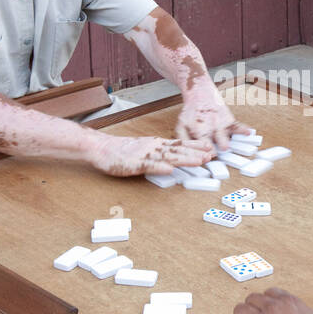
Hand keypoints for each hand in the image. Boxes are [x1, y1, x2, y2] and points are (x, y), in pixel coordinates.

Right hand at [88, 133, 213, 176]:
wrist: (100, 148)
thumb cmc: (121, 151)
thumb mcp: (144, 151)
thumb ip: (158, 155)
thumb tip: (173, 160)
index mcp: (156, 144)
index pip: (179, 144)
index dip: (195, 146)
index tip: (209, 148)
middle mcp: (153, 147)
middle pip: (178, 150)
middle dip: (196, 152)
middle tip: (212, 155)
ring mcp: (144, 155)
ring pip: (167, 157)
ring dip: (184, 159)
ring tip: (199, 161)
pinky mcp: (133, 164)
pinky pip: (148, 166)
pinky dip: (159, 167)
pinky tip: (169, 169)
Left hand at [176, 87, 247, 150]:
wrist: (199, 93)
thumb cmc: (191, 112)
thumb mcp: (181, 126)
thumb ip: (183, 141)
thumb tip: (186, 154)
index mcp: (199, 132)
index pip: (205, 147)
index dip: (207, 154)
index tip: (208, 159)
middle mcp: (212, 128)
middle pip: (219, 144)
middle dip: (220, 150)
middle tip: (220, 155)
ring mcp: (222, 124)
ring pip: (229, 135)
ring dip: (230, 142)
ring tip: (230, 147)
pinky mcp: (229, 119)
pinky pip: (239, 126)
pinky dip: (244, 130)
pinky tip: (248, 133)